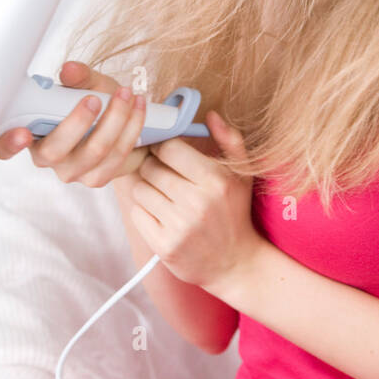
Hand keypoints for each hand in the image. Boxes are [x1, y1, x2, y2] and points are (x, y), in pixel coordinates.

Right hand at [0, 61, 151, 184]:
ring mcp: (72, 171)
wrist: (124, 125)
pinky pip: (117, 156)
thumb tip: (70, 69)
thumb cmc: (96, 102)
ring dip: (115, 119)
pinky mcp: (97, 178)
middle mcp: (47, 157)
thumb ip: (78, 77)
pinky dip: (131, 127)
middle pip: (54, 150)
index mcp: (31, 133)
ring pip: (93, 151)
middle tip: (94, 99)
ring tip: (126, 94)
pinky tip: (138, 106)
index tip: (22, 133)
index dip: (8, 143)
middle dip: (77, 122)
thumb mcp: (86, 85)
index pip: (5, 146)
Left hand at [112, 110, 262, 296]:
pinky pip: (137, 214)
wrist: (235, 263)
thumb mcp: (241, 175)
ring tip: (163, 195)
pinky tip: (160, 214)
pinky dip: (144, 211)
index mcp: (215, 180)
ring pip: (139, 190)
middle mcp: (197, 202)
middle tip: (163, 174)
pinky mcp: (164, 246)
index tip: (165, 152)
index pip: (169, 148)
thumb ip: (229, 140)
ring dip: (147, 189)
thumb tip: (209, 114)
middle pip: (150, 168)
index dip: (163, 147)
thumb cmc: (235, 213)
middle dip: (153, 167)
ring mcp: (179, 226)